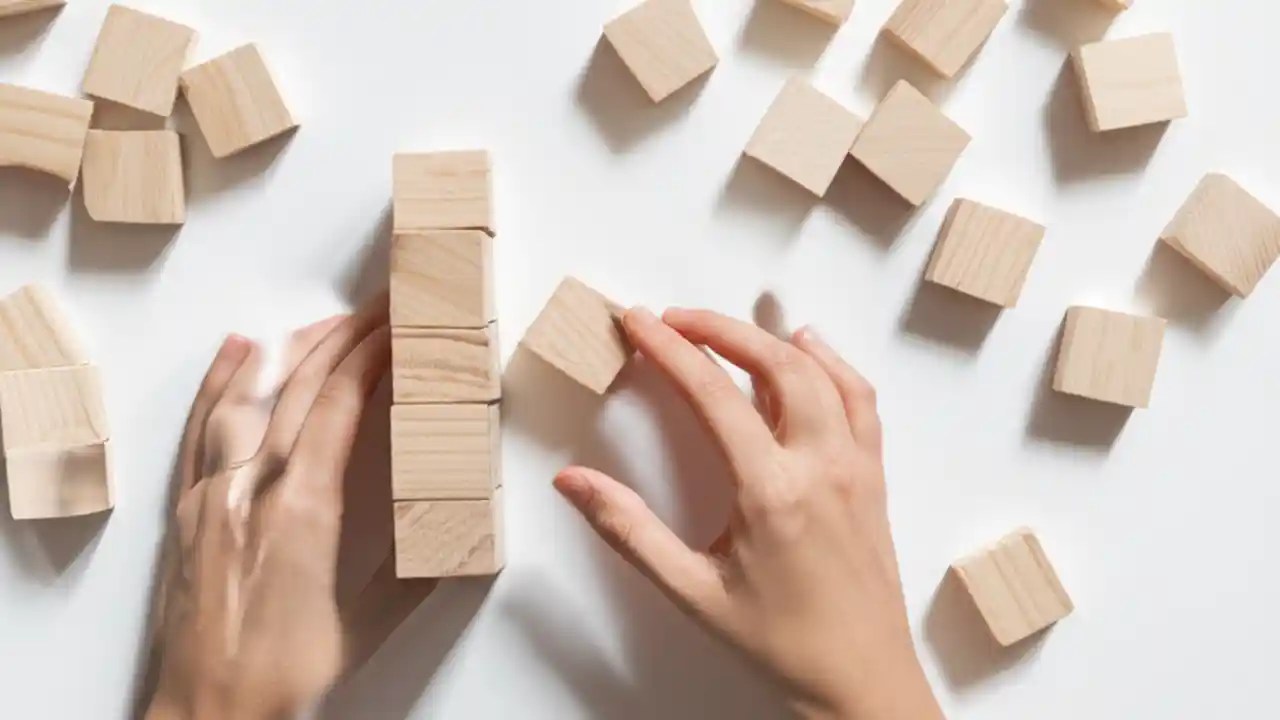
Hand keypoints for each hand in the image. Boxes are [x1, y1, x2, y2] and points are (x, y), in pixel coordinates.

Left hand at [145, 298, 433, 719]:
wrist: (206, 711)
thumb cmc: (280, 676)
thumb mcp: (366, 623)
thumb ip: (415, 572)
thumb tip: (461, 544)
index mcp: (303, 506)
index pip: (341, 403)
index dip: (372, 355)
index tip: (400, 326)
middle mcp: (252, 486)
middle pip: (302, 386)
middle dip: (346, 337)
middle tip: (381, 307)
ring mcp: (212, 492)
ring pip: (251, 395)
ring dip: (292, 349)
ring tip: (327, 320)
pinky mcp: (186, 509)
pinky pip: (201, 426)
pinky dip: (220, 382)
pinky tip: (237, 352)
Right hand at [554, 308, 942, 719]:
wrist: (860, 682)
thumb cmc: (781, 643)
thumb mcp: (691, 593)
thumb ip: (629, 531)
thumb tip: (573, 482)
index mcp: (773, 491)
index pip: (713, 393)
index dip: (669, 348)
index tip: (638, 321)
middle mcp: (821, 466)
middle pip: (774, 362)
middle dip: (719, 328)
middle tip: (673, 319)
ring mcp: (855, 467)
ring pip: (821, 372)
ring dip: (771, 338)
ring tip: (726, 327)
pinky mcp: (873, 477)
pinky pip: (860, 399)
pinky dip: (832, 363)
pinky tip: (810, 351)